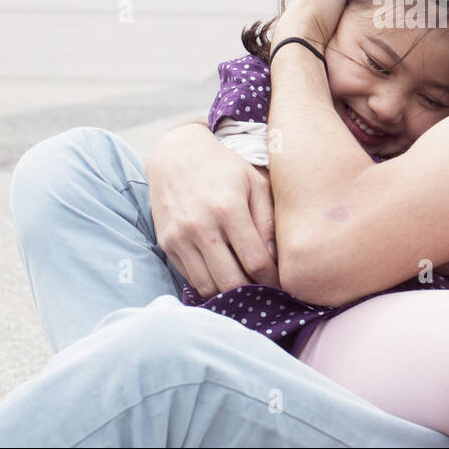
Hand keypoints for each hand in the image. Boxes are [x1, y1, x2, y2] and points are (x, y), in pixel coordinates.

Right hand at [145, 123, 278, 297]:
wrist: (176, 155)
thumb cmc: (224, 169)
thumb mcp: (254, 183)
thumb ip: (267, 220)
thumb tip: (273, 258)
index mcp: (229, 209)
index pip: (255, 261)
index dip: (272, 280)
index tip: (282, 284)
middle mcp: (201, 226)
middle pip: (231, 281)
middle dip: (252, 292)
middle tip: (264, 291)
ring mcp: (180, 237)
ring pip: (208, 286)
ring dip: (229, 293)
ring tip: (244, 286)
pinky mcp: (166, 244)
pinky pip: (191, 278)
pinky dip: (209, 283)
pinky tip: (222, 275)